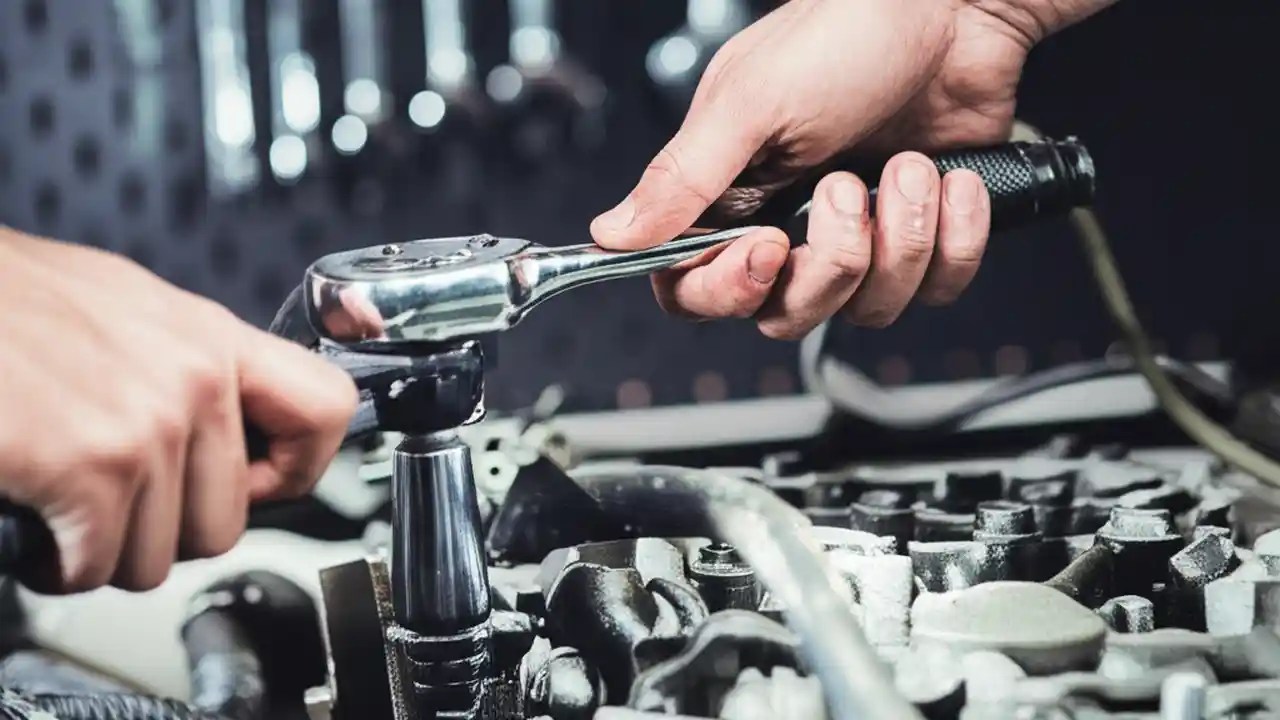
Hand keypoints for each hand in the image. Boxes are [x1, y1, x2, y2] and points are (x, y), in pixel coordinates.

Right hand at [0, 230, 355, 592]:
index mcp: (210, 337)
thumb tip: (223, 432)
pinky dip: (56, 564)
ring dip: (103, 550)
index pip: (326, 409)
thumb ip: (184, 366)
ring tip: (65, 506)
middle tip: (112, 505)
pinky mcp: (90, 464)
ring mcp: (148, 422)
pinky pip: (97, 565)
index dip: (297, 469)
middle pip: (227, 522)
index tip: (257, 486)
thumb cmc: (3, 302)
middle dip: (160, 532)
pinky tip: (35, 523)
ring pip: (161, 556)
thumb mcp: (122, 310)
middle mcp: (195, 377)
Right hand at [592, 0, 1112, 338]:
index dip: (728, 290)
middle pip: (786, 314)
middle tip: (847, 188)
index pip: (695, 290)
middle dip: (831, 263)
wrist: (959, 7)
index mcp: (731, 192)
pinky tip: (953, 180)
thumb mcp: (751, 102)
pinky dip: (956, 238)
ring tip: (911, 166)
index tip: (766, 248)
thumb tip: (610, 233)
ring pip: (866, 308)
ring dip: (903, 238)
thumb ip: (681, 178)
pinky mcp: (923, 235)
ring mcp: (860, 234)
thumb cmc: (852, 30)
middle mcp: (789, 222)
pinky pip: (937, 287)